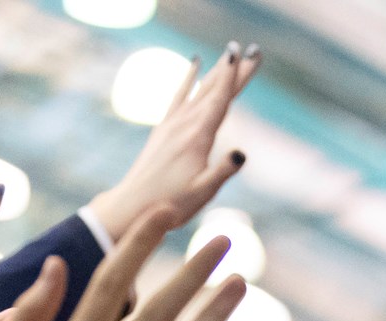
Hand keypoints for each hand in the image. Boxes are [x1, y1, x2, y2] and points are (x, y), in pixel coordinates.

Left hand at [88, 43, 260, 237]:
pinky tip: (195, 64)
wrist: (134, 205)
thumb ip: (223, 171)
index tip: (242, 53)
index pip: (221, 100)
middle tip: (251, 50)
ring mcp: (172, 123)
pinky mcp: (164, 128)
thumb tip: (242, 154)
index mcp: (198, 137)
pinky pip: (179, 95)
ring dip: (217, 71)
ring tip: (230, 54)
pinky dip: (189, 78)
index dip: (233, 76)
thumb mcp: (203, 193)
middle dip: (233, 70)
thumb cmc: (171, 204)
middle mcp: (185, 124)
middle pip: (214, 90)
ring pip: (200, 90)